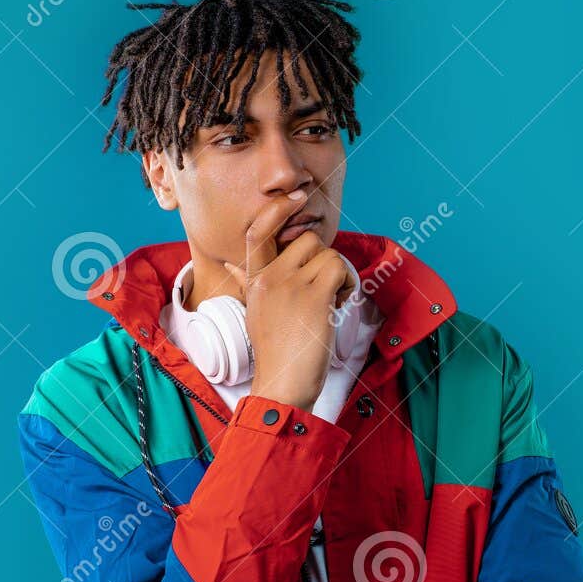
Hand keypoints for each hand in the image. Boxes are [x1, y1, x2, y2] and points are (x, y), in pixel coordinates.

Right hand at [224, 197, 357, 410]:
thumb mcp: (256, 311)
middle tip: (323, 288)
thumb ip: (253, 283)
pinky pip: (340, 269)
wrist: (283, 384)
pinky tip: (337, 307)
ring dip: (337, 275)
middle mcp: (269, 277)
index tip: (296, 197)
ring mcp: (291, 285)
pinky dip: (347, 286)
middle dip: (322, 259)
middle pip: (307, 240)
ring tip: (329, 303)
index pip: (258, 230)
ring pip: (328, 253)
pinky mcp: (315, 297)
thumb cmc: (275, 352)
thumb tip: (235, 264)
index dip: (277, 208)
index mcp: (255, 279)